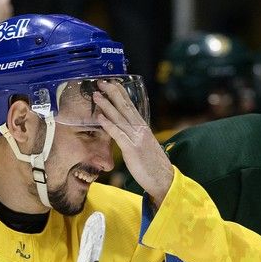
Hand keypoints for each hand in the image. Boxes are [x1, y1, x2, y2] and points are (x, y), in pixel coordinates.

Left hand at [92, 80, 173, 206]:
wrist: (164, 179)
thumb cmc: (154, 166)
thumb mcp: (145, 147)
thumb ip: (137, 137)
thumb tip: (127, 132)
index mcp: (144, 128)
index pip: (131, 106)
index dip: (121, 94)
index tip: (112, 83)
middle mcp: (141, 129)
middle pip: (125, 107)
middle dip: (113, 93)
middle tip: (101, 81)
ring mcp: (137, 138)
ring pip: (120, 118)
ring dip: (107, 105)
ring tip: (96, 95)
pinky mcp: (132, 150)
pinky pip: (118, 134)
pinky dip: (109, 124)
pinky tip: (100, 117)